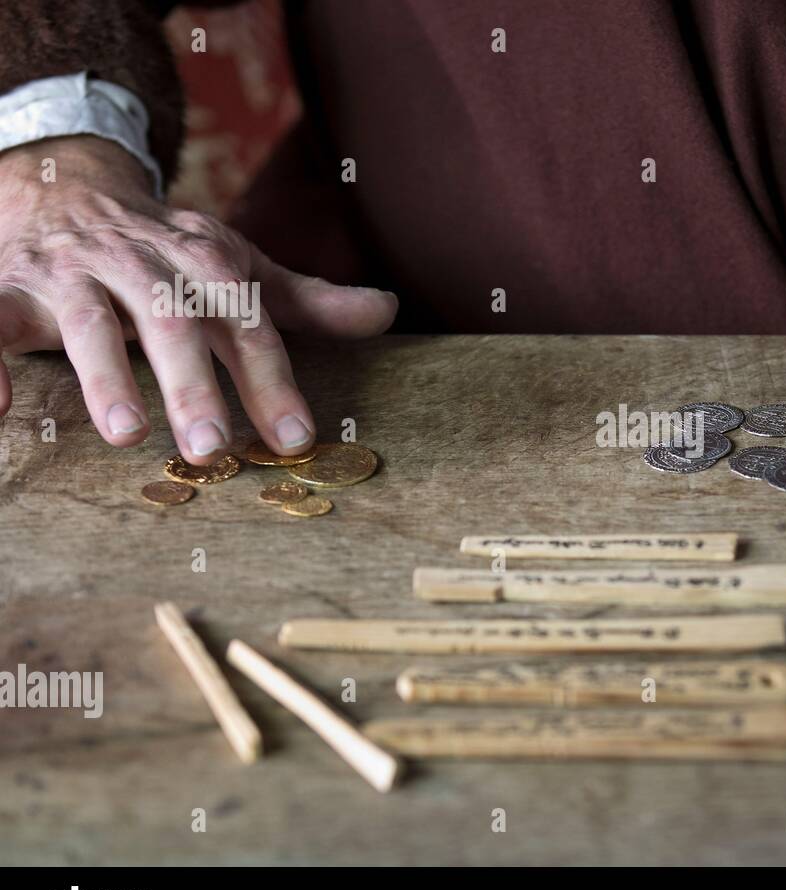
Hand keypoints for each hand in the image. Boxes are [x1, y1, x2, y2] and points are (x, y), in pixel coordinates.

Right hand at [0, 136, 397, 461]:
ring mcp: (72, 273)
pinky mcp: (9, 286)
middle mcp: (141, 264)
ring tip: (126, 434)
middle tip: (212, 445)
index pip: (246, 325)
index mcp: (205, 264)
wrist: (72, 185)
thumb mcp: (242, 268)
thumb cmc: (170, 250)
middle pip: (171, 322)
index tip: (295, 438)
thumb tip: (386, 314)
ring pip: (87, 321)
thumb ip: (309, 302)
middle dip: (193, 382)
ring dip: (105, 376)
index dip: (272, 380)